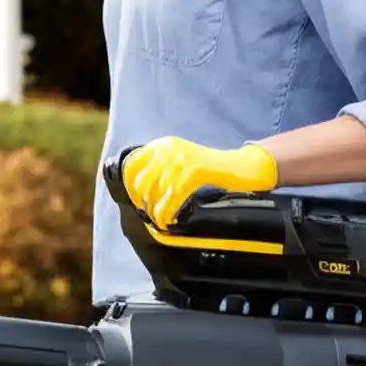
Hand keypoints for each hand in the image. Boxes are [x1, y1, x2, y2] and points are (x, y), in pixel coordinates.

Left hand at [121, 136, 278, 229]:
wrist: (235, 165)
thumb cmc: (206, 166)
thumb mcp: (179, 158)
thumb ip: (159, 165)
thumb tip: (137, 188)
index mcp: (162, 144)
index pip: (132, 163)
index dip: (129, 185)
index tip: (135, 198)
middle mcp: (168, 149)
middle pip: (141, 182)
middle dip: (143, 202)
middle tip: (148, 212)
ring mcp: (181, 160)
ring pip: (156, 193)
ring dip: (155, 212)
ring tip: (159, 220)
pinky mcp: (193, 172)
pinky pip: (171, 199)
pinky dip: (167, 214)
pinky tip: (168, 221)